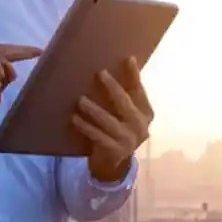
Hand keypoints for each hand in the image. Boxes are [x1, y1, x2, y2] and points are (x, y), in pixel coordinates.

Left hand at [72, 57, 153, 181]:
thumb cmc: (118, 130)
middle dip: (113, 87)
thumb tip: (118, 64)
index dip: (134, 75)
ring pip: (108, 120)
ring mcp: (128, 140)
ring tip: (81, 99)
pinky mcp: (114, 151)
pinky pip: (97, 135)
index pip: (139, 91)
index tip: (128, 58)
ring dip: (93, 109)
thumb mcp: (125, 114)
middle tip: (100, 73)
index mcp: (146, 113)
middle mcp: (140, 126)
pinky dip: (85, 126)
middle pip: (125, 102)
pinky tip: (75, 118)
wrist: (113, 163)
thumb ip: (125, 94)